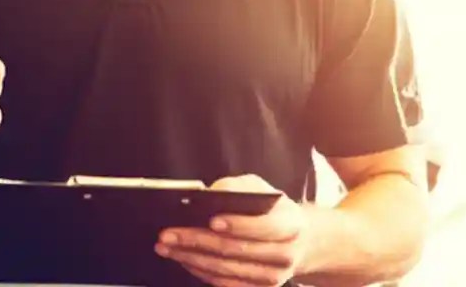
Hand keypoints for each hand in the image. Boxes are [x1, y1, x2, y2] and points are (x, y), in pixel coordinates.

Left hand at [156, 174, 307, 286]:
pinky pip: (225, 283)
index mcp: (290, 225)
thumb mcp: (261, 189)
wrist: (299, 241)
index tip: (211, 220)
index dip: (238, 224)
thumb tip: (210, 194)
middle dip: (198, 241)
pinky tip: (183, 259)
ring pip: (226, 269)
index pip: (264, 226)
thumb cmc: (271, 210)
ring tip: (166, 247)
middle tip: (168, 234)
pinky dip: (200, 271)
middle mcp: (285, 254)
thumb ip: (239, 188)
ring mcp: (273, 277)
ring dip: (191, 258)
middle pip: (237, 250)